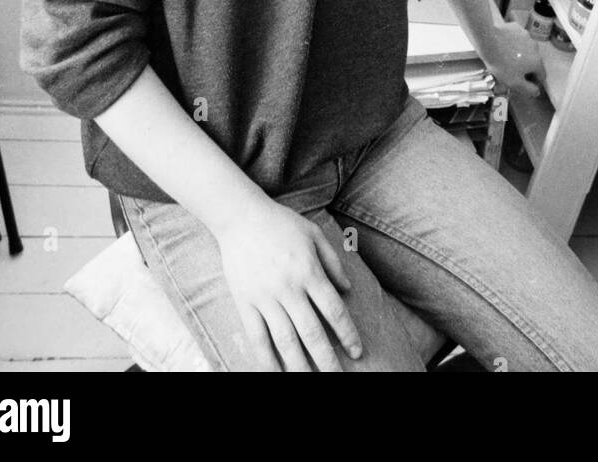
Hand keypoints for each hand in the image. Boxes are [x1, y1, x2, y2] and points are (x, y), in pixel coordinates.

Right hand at [216, 199, 362, 371]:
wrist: (240, 216)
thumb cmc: (280, 222)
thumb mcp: (313, 234)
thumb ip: (332, 262)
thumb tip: (348, 291)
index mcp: (309, 271)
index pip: (334, 310)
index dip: (347, 333)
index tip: (356, 351)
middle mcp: (289, 288)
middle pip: (312, 332)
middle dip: (327, 360)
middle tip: (338, 378)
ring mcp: (265, 297)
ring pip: (285, 340)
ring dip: (300, 366)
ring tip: (310, 382)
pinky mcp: (245, 302)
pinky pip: (257, 337)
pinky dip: (266, 359)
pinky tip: (276, 374)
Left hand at [485, 22, 544, 96]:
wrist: (488, 40)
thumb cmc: (500, 62)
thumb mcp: (514, 82)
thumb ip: (528, 89)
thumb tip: (536, 91)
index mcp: (537, 62)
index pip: (541, 76)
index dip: (533, 82)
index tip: (524, 83)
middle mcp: (535, 48)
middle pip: (533, 62)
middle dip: (525, 68)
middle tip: (511, 71)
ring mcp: (526, 36)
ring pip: (525, 50)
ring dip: (519, 55)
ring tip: (505, 59)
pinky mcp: (516, 28)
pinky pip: (517, 39)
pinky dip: (513, 44)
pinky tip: (503, 47)